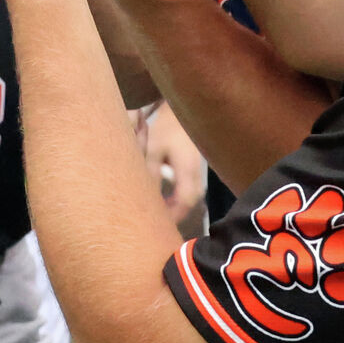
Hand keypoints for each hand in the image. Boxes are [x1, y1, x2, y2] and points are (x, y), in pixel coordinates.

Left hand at [140, 101, 207, 233]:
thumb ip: (151, 173)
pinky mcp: (193, 174)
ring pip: (187, 202)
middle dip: (171, 218)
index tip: (156, 226)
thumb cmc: (166, 130)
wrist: (183, 115)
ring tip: (155, 217)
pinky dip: (175, 202)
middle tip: (152, 227)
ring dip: (173, 210)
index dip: (171, 217)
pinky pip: (187, 195)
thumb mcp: (154, 149)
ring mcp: (197, 176)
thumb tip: (147, 197)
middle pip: (186, 206)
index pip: (184, 203)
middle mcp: (196, 177)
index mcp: (187, 171)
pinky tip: (162, 204)